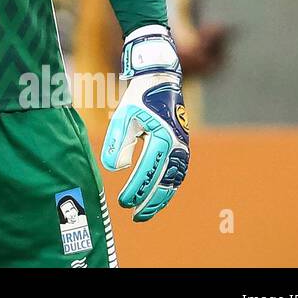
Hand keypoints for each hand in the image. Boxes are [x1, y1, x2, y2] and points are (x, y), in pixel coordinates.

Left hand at [101, 25, 189, 221]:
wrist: (161, 80)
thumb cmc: (139, 97)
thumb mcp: (124, 115)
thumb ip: (118, 141)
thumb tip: (114, 169)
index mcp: (163, 138)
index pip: (147, 171)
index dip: (135, 189)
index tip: (123, 203)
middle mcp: (177, 147)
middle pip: (164, 182)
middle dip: (150, 202)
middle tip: (135, 216)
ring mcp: (182, 148)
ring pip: (173, 181)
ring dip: (161, 198)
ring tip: (146, 212)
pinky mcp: (182, 148)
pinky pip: (176, 174)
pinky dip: (167, 187)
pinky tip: (157, 196)